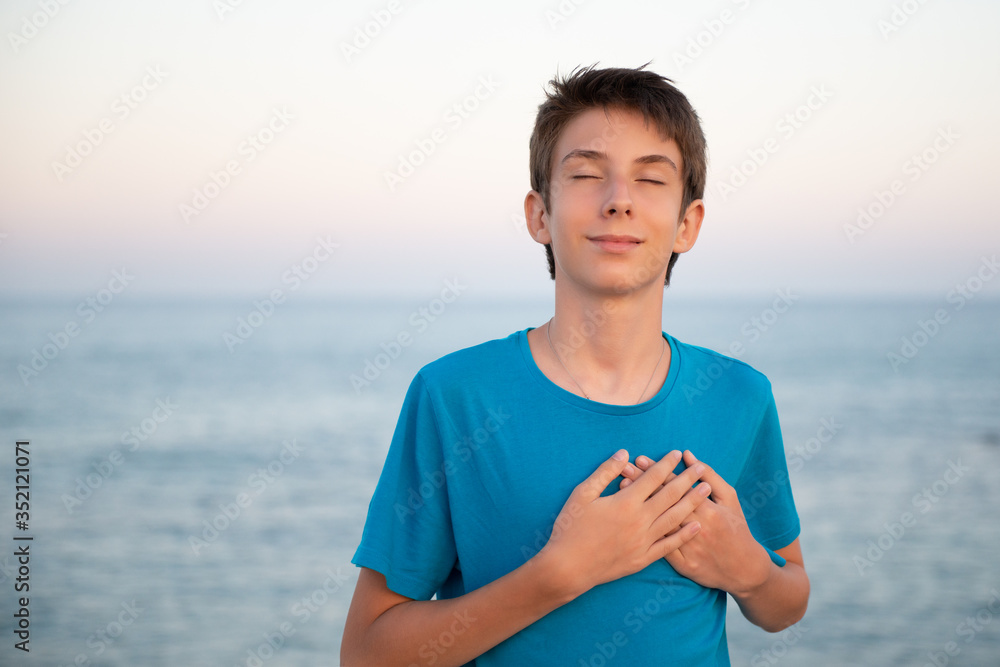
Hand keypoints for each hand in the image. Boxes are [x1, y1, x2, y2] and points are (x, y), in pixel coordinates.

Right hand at [537, 449, 710, 598]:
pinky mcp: (643, 558)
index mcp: (625, 502)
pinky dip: (684, 534)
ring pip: (675, 518)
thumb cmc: (571, 528)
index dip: (666, 464)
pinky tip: (696, 525)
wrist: (568, 567)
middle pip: (669, 495)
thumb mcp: (582, 494)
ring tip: (706, 489)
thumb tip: (624, 453)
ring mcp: (643, 541)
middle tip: (701, 468)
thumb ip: (605, 472)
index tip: (677, 454)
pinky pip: (669, 545)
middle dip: (687, 479)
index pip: (652, 478)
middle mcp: (639, 520)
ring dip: (692, 502)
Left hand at [620, 450, 771, 595]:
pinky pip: (662, 549)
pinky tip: (631, 521)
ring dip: (639, 505)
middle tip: (623, 469)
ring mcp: (690, 547)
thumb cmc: (736, 528)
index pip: (676, 485)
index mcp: (708, 510)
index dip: (656, 471)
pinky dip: (645, 534)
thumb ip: (710, 475)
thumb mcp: (730, 498)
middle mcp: (697, 528)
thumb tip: (688, 455)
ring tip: (620, 488)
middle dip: (642, 483)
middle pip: (664, 502)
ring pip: (659, 523)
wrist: (744, 569)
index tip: (638, 459)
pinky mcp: (684, 565)